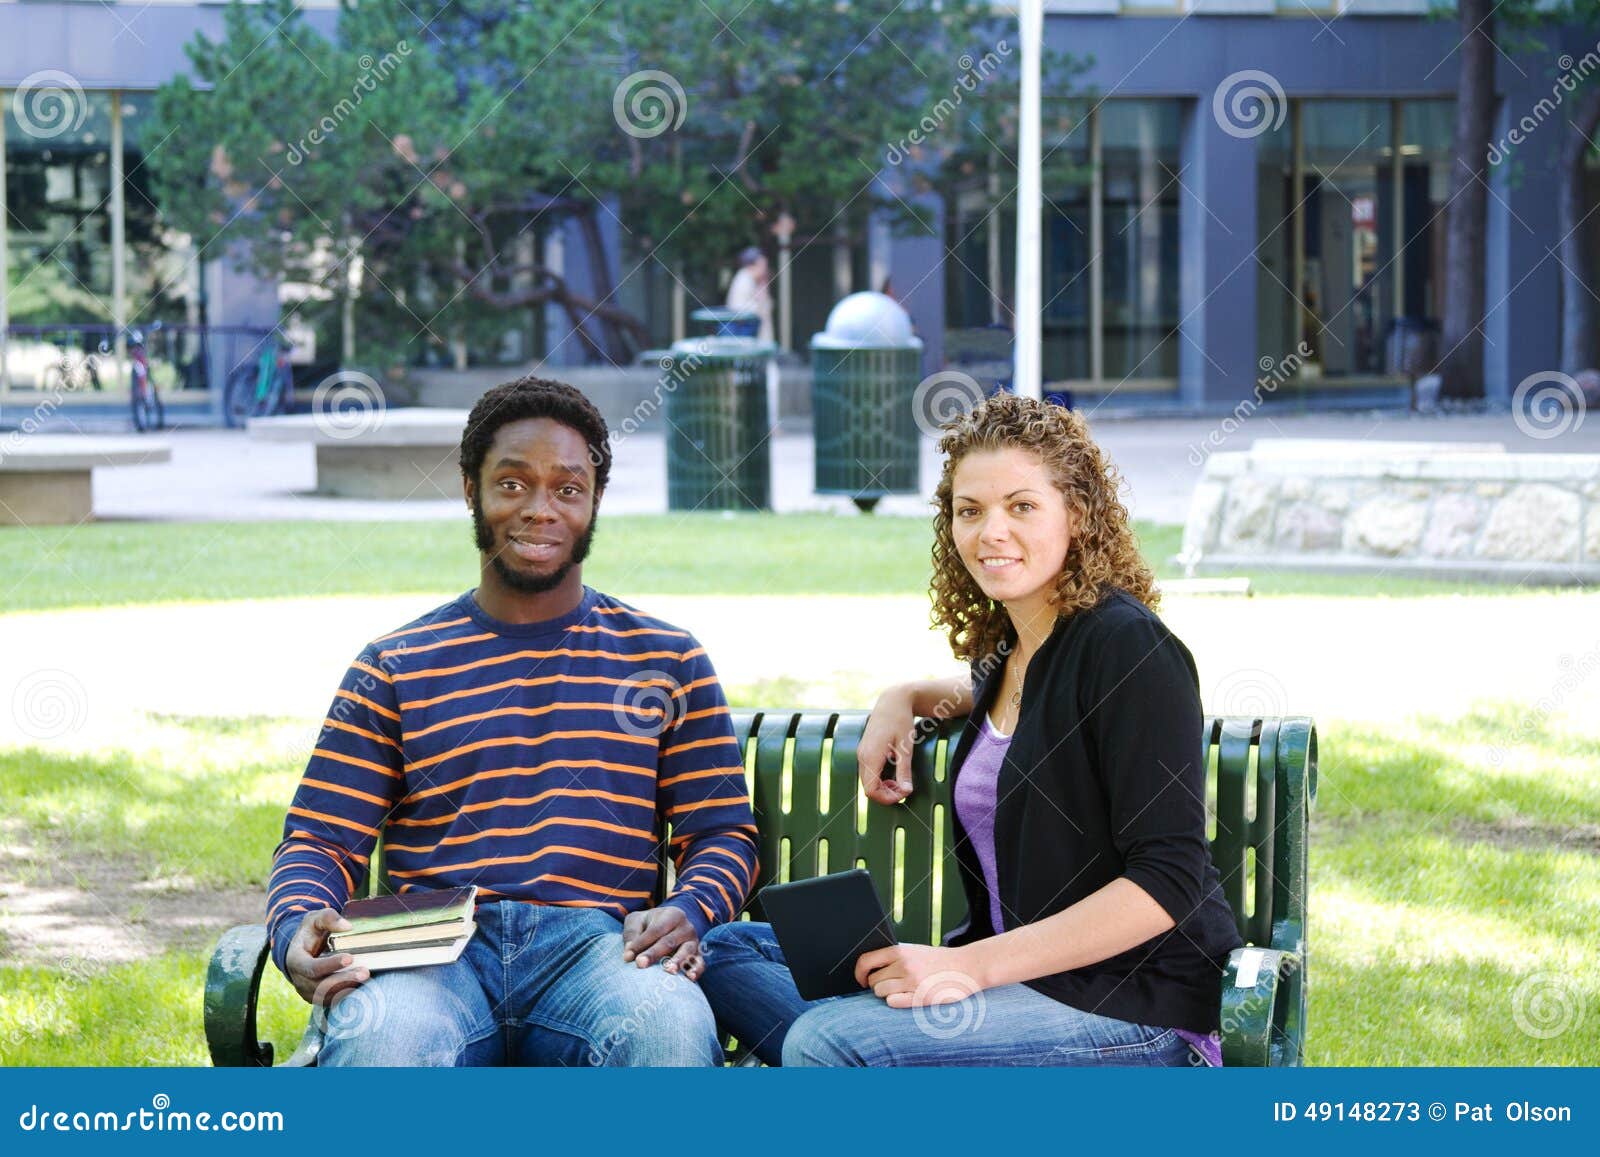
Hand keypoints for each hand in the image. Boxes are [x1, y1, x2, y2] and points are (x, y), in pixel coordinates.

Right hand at [284, 908, 368, 1007]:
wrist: (304, 950)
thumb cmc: (311, 932)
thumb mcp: (314, 919)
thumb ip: (328, 918)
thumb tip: (348, 927)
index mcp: (295, 960)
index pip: (311, 968)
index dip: (330, 965)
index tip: (350, 958)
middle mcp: (300, 980)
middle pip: (321, 986)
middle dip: (344, 980)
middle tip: (365, 972)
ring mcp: (308, 991)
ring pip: (328, 996)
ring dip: (348, 989)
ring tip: (367, 978)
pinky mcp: (318, 997)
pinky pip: (332, 1000)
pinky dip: (347, 995)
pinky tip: (363, 986)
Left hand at [621, 906, 702, 979]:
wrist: (667, 925)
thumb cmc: (648, 925)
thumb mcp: (637, 922)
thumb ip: (632, 935)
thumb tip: (629, 955)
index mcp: (672, 914)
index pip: (655, 930)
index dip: (641, 943)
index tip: (627, 956)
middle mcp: (686, 927)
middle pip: (669, 941)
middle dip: (654, 953)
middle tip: (640, 964)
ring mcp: (694, 941)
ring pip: (686, 951)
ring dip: (677, 961)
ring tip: (669, 970)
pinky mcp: (698, 956)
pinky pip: (699, 963)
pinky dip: (696, 970)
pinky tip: (690, 978)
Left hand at [853, 944, 984, 1008]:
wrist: (969, 966)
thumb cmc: (941, 961)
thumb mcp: (916, 951)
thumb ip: (895, 958)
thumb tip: (871, 970)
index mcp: (900, 951)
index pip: (865, 961)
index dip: (859, 973)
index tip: (861, 980)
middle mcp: (903, 965)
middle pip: (872, 981)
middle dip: (877, 986)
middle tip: (890, 986)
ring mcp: (912, 981)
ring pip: (880, 993)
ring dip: (886, 994)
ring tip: (901, 991)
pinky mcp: (920, 997)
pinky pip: (892, 1002)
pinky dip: (895, 1002)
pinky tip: (907, 998)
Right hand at [859, 685, 915, 803]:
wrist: (892, 701)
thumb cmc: (901, 721)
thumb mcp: (906, 748)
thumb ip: (904, 771)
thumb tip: (906, 791)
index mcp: (871, 757)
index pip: (871, 790)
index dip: (887, 798)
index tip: (904, 793)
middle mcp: (862, 756)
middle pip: (868, 788)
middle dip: (886, 794)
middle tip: (905, 788)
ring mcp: (861, 753)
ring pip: (867, 781)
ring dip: (883, 786)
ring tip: (900, 781)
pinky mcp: (863, 750)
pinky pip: (868, 772)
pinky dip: (879, 778)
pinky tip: (893, 773)